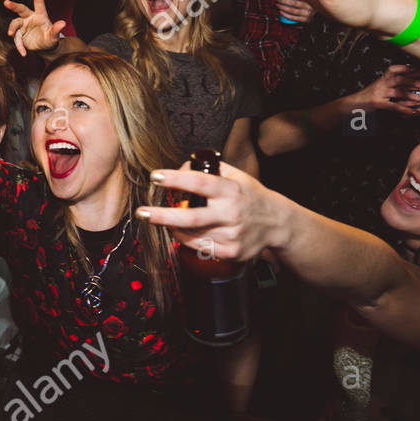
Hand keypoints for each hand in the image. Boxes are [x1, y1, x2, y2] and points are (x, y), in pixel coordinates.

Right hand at [4, 0, 65, 56]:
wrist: (44, 48)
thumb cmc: (50, 39)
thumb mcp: (54, 36)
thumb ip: (56, 30)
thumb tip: (63, 23)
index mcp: (40, 15)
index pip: (38, 1)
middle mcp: (30, 18)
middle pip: (21, 9)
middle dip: (13, 5)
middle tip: (6, 2)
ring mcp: (23, 26)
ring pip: (15, 24)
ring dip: (12, 29)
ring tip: (11, 35)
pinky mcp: (19, 35)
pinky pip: (16, 39)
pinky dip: (19, 46)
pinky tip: (23, 53)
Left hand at [138, 160, 288, 261]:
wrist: (277, 224)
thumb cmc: (250, 196)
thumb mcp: (236, 176)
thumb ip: (209, 169)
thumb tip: (180, 168)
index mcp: (231, 190)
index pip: (200, 183)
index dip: (176, 179)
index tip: (155, 176)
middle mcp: (232, 213)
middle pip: (190, 218)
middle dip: (162, 215)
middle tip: (142, 212)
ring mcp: (232, 236)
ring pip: (191, 234)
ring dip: (173, 227)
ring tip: (164, 219)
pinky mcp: (231, 252)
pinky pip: (199, 247)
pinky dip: (186, 238)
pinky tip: (183, 231)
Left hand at [274, 0, 313, 22]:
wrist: (321, 11)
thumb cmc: (312, 2)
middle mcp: (310, 5)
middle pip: (294, 3)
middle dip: (283, 1)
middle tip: (277, 0)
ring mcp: (308, 13)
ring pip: (293, 10)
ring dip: (283, 8)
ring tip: (278, 5)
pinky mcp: (306, 19)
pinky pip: (294, 18)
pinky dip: (286, 15)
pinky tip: (281, 12)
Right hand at [350, 64, 419, 114]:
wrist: (350, 105)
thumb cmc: (365, 97)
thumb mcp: (376, 87)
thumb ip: (388, 84)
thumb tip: (404, 83)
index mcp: (381, 78)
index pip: (393, 69)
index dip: (405, 68)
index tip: (417, 68)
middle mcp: (380, 83)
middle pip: (400, 79)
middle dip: (414, 82)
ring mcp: (379, 93)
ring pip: (399, 92)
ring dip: (413, 95)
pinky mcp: (377, 103)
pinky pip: (394, 106)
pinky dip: (406, 109)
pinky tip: (414, 112)